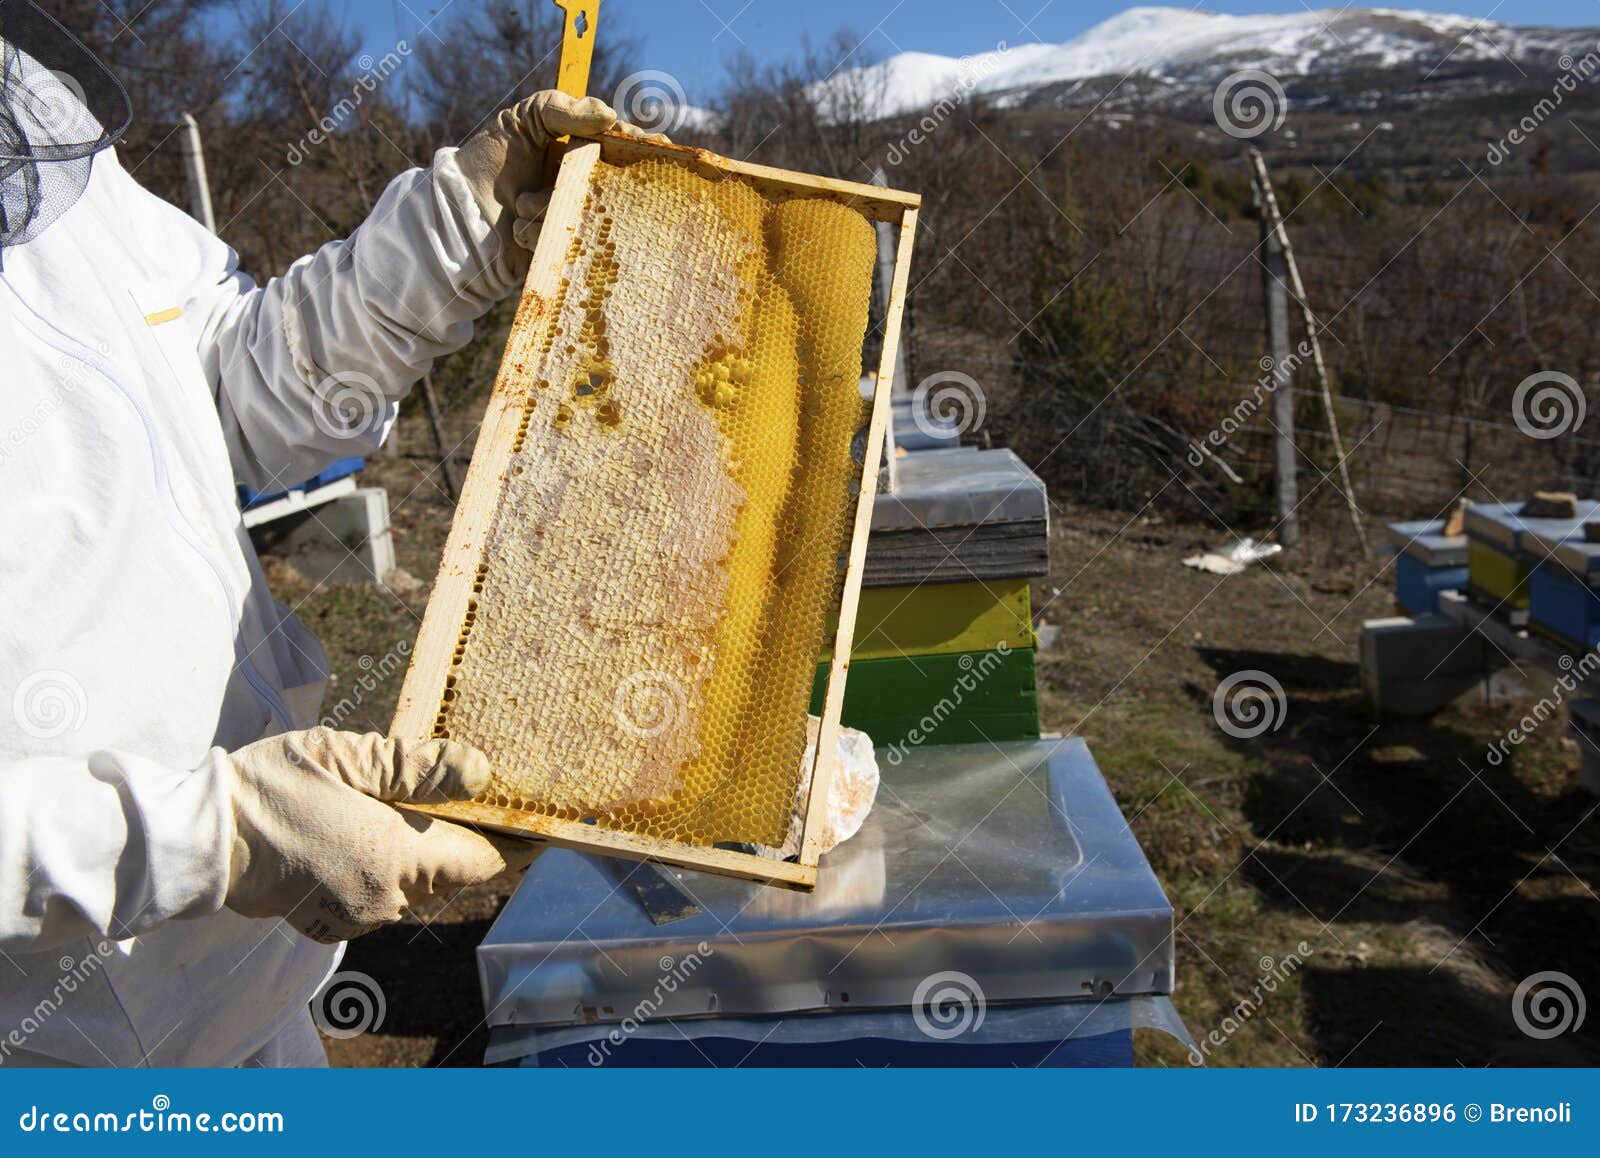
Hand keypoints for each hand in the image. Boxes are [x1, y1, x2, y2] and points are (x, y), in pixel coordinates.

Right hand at [222, 728, 539, 942]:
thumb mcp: (347, 759)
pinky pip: (380, 893)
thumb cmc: (271, 788)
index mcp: (397, 859)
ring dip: (419, 849)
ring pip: (415, 883)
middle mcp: (385, 900)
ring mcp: (355, 918)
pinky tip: (370, 828)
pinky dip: (385, 865)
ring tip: (414, 802)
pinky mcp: (328, 923)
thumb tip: (482, 773)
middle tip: (474, 795)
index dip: (510, 839)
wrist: (197, 840)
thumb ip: (417, 769)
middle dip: (463, 837)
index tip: (533, 817)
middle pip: (451, 872)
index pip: (482, 861)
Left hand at [456, 89, 667, 275]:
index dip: (642, 147)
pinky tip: (517, 229)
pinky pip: (572, 241)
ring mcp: (576, 219)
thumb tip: (610, 114)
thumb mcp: (522, 121)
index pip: (623, 148)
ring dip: (551, 206)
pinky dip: (540, 231)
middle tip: (587, 181)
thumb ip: (560, 108)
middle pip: (620, 185)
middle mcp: (584, 186)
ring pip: (593, 213)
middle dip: (603, 183)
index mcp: (580, 154)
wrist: (457, 215)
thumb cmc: (488, 163)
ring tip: (519, 203)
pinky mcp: (565, 250)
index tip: (653, 145)